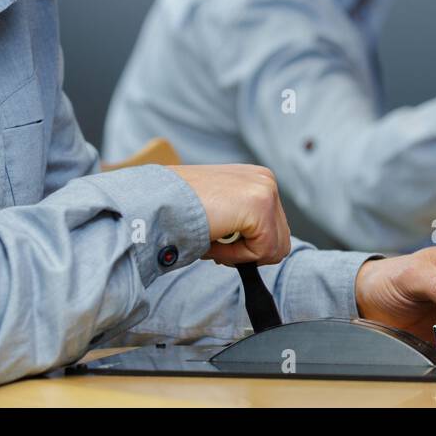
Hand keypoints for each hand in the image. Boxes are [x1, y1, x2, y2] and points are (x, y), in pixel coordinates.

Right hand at [168, 164, 291, 265]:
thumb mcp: (221, 211)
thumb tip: (263, 250)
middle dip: (247, 252)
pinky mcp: (261, 205)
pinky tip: (214, 238)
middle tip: (215, 242)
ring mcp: (266, 190)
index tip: (219, 238)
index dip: (246, 246)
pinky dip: (236, 255)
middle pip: (280, 240)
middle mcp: (265, 180)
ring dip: (241, 254)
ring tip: (214, 239)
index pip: (274, 230)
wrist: (156, 202)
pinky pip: (263, 251)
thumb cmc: (177, 210)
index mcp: (256, 180)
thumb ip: (243, 222)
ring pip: (275, 249)